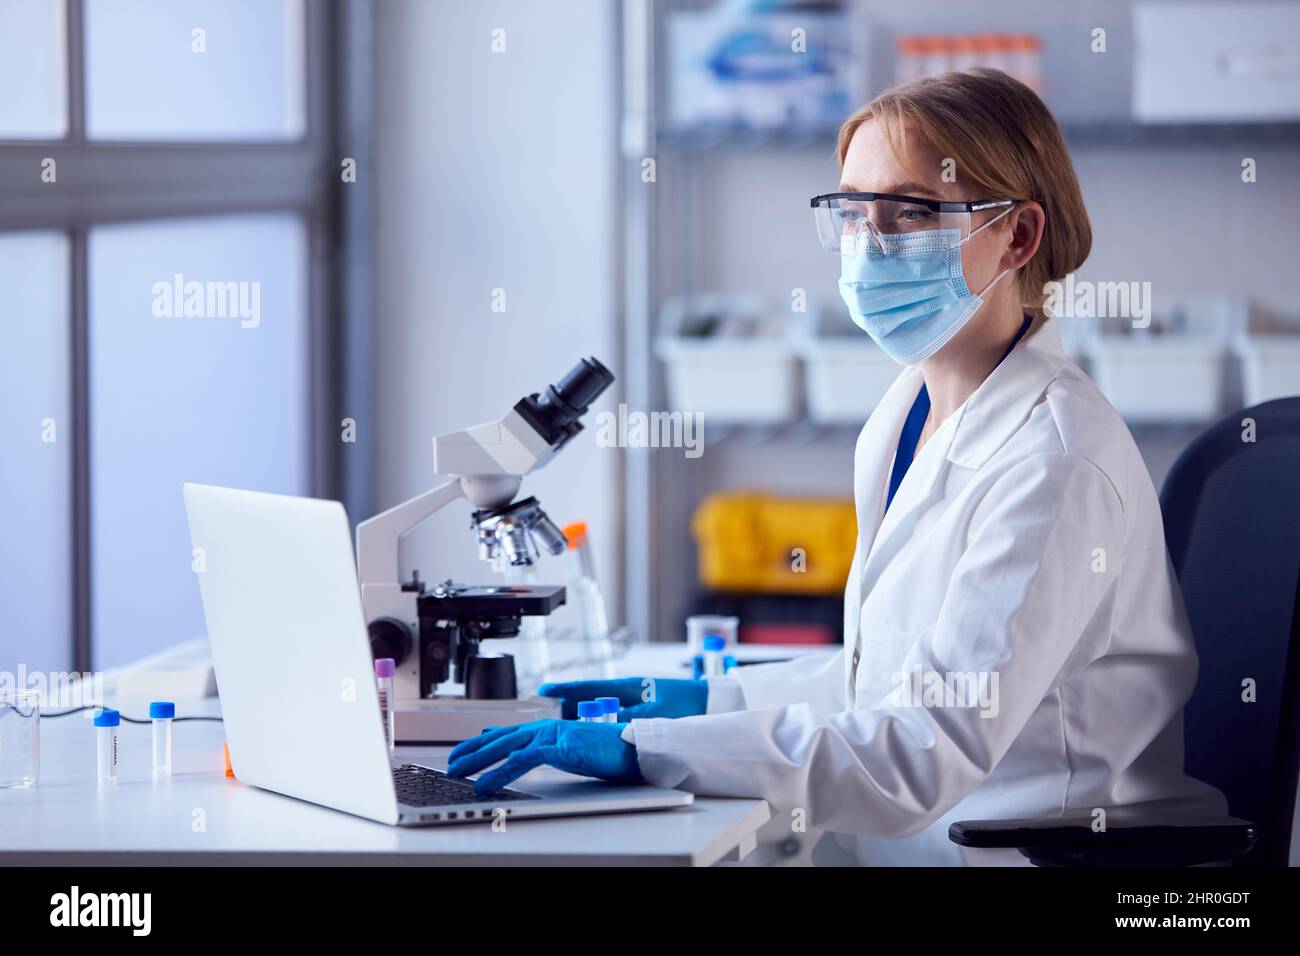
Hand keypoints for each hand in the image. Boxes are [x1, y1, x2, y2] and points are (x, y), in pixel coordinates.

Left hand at [447, 720, 643, 793]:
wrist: (630, 749)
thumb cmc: (603, 752)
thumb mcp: (567, 750)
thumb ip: (544, 750)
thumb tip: (523, 754)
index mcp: (546, 728)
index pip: (506, 733)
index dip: (480, 741)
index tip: (461, 750)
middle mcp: (544, 728)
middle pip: (499, 739)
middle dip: (472, 750)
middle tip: (451, 763)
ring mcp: (550, 735)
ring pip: (505, 747)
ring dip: (479, 761)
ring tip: (459, 773)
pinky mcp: (558, 747)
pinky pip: (522, 761)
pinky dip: (500, 772)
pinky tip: (486, 783)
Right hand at [538, 677, 706, 720]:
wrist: (711, 701)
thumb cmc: (686, 703)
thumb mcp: (654, 714)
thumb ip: (627, 721)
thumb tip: (603, 727)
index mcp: (627, 686)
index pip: (588, 687)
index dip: (564, 689)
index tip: (543, 690)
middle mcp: (626, 692)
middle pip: (588, 697)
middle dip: (565, 704)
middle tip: (542, 711)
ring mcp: (632, 701)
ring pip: (598, 708)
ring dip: (580, 715)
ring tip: (558, 723)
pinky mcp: (640, 712)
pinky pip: (610, 717)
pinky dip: (597, 723)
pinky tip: (589, 731)